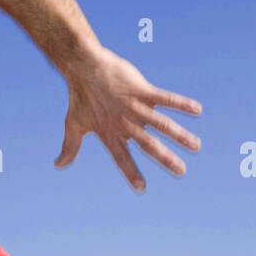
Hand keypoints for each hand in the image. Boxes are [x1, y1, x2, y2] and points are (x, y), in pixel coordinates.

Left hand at [55, 46, 201, 190]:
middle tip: (181, 172)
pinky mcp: (142, 90)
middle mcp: (124, 123)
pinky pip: (164, 98)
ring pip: (161, 124)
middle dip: (165, 159)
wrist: (84, 67)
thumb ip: (70, 147)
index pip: (121, 158)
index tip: (141, 188)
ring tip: (196, 146)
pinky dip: (180, 103)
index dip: (130, 172)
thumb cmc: (80, 98)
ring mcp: (134, 106)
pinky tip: (197, 110)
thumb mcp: (74, 124)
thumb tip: (58, 165)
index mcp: (109, 134)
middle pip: (147, 144)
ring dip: (179, 135)